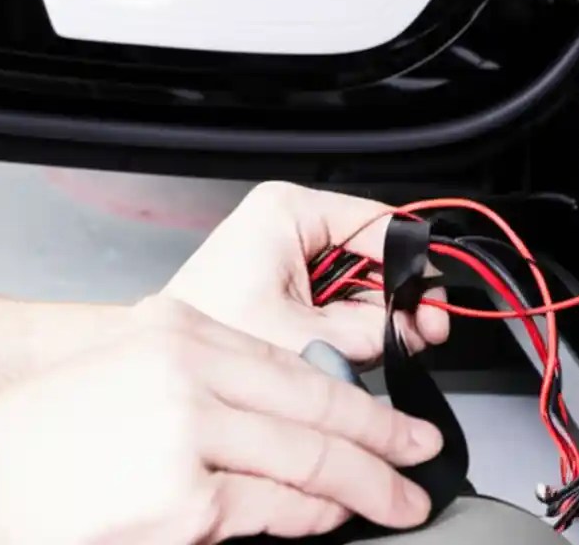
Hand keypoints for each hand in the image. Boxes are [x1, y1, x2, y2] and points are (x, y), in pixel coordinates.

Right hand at [0, 297, 443, 544]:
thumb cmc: (34, 438)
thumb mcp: (131, 374)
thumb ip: (210, 385)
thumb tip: (289, 420)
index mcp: (179, 332)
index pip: (294, 365)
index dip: (358, 396)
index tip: (394, 418)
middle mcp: (190, 372)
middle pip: (318, 407)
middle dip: (384, 438)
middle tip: (422, 456)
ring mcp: (190, 436)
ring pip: (309, 462)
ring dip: (362, 487)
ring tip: (395, 501)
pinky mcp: (186, 501)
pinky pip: (274, 511)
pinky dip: (312, 519)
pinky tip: (330, 521)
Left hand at [164, 182, 449, 362]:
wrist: (148, 366)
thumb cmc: (201, 334)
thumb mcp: (299, 335)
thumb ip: (367, 331)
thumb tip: (415, 330)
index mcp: (291, 211)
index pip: (382, 224)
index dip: (414, 268)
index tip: (431, 308)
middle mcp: (290, 224)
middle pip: (375, 258)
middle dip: (394, 303)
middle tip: (415, 337)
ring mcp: (287, 255)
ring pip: (359, 286)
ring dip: (371, 324)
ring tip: (368, 352)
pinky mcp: (283, 285)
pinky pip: (336, 304)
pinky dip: (347, 333)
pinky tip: (345, 354)